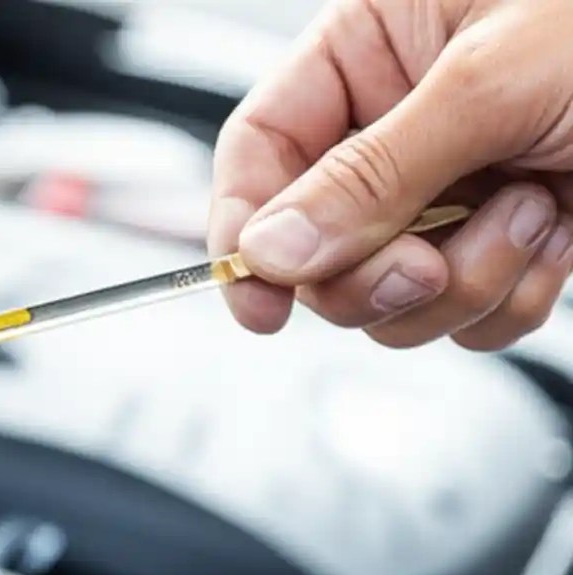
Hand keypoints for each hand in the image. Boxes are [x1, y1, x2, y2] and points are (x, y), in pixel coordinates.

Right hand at [208, 0, 572, 349]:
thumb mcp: (493, 82)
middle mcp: (396, 127)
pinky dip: (513, 293)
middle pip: (312, 244)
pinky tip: (560, 228)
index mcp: (370, 50)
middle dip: (372, 271)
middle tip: (423, 260)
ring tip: (531, 210)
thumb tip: (271, 250)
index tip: (256, 299)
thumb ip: (370, 173)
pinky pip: (462, 314)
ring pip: (388, 294)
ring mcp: (448, 192)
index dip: (243, 227)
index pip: (260, 149)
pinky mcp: (501, 243)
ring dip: (462, 278)